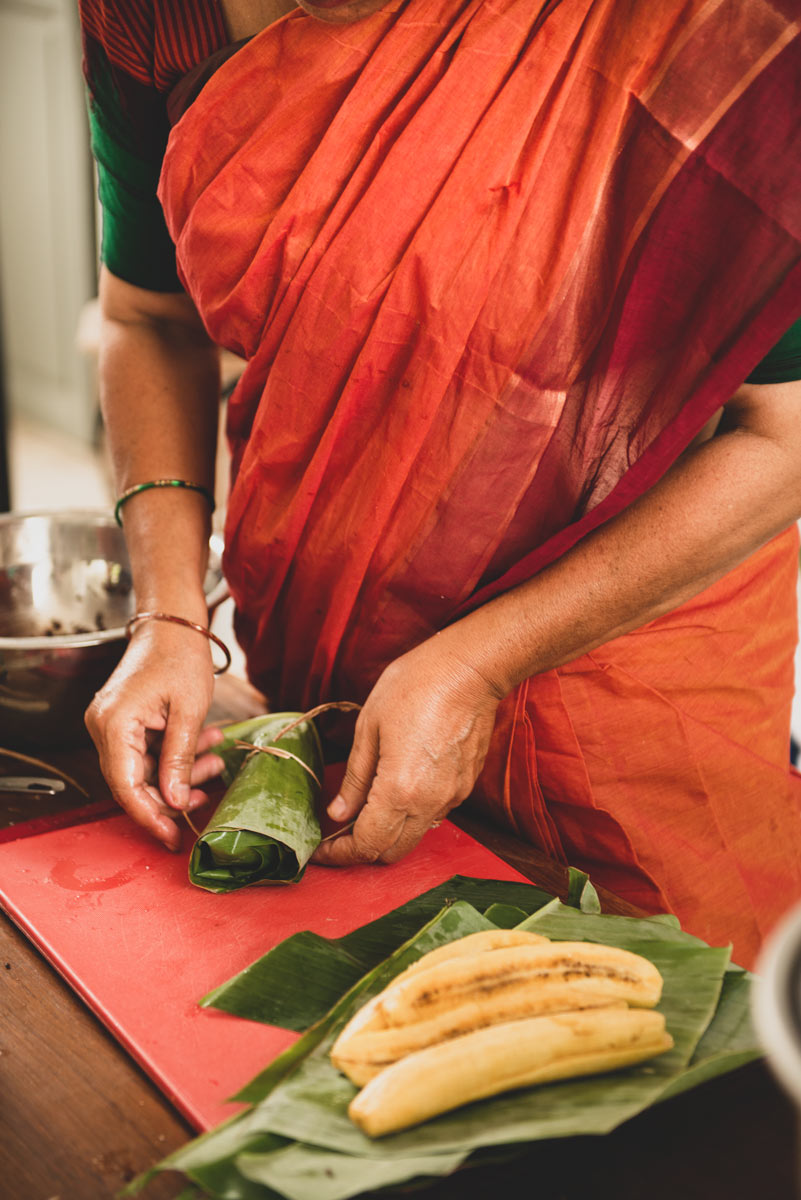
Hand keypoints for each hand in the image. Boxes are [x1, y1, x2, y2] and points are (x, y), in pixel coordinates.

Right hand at [85, 620, 223, 849]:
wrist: (173, 621)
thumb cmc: (181, 655)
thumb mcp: (190, 711)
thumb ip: (179, 759)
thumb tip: (173, 801)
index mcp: (114, 724)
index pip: (126, 787)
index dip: (150, 816)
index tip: (172, 837)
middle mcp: (104, 726)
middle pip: (132, 782)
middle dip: (171, 793)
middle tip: (202, 800)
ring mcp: (112, 724)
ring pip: (143, 769)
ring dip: (180, 771)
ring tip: (215, 761)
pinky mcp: (125, 721)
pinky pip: (147, 752)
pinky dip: (175, 755)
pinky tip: (206, 745)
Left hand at [311, 635, 502, 866]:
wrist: (469, 670)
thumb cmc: (415, 687)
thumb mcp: (369, 728)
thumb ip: (355, 778)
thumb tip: (338, 814)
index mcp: (399, 790)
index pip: (366, 845)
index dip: (339, 855)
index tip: (320, 851)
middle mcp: (429, 803)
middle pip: (391, 853)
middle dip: (361, 852)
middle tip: (336, 836)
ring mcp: (452, 797)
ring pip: (414, 837)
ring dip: (386, 836)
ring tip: (362, 814)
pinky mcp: (465, 786)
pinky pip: (432, 815)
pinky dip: (408, 817)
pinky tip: (394, 792)